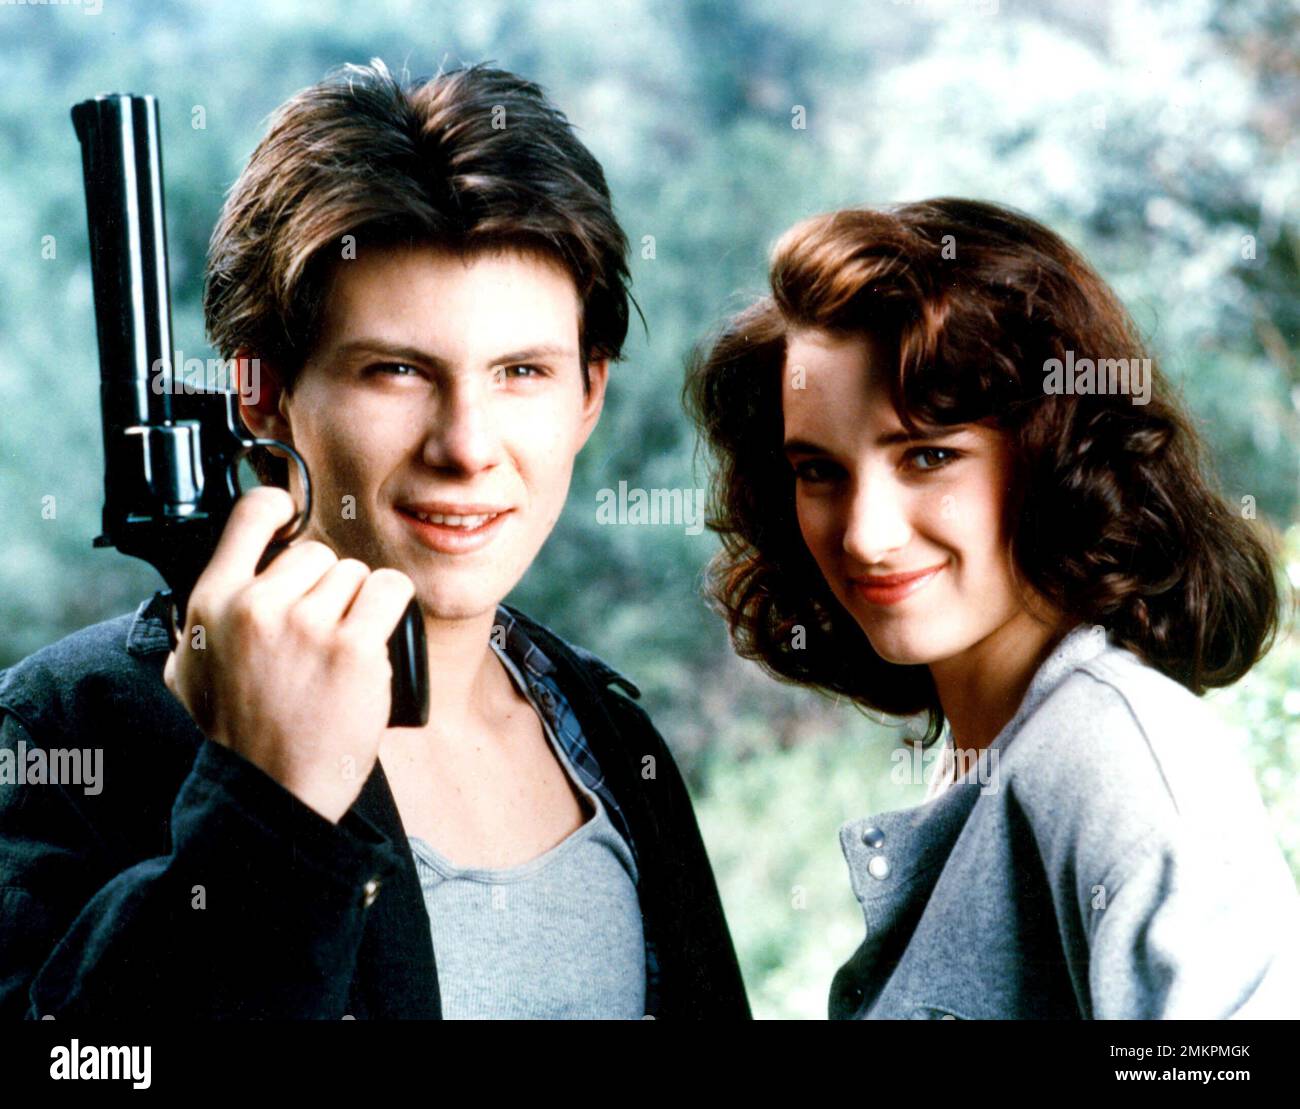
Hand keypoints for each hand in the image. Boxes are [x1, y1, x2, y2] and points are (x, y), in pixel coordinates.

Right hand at [163, 486, 415, 822]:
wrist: (272, 790)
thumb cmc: (238, 733)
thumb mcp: (190, 668)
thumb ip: (201, 618)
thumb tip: (226, 572)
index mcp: (213, 603)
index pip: (251, 514)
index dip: (278, 507)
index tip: (291, 515)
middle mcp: (257, 605)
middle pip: (318, 553)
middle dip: (326, 587)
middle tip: (318, 636)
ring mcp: (307, 625)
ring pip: (356, 574)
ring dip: (358, 606)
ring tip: (339, 651)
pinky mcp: (354, 647)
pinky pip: (390, 591)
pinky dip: (392, 609)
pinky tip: (376, 639)